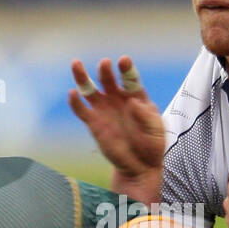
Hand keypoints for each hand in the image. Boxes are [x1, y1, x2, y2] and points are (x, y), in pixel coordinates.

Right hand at [69, 56, 164, 203]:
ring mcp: (104, 110)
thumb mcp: (156, 130)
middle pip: (109, 80)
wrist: (140, 166)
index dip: (126, 69)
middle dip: (106, 71)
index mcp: (136, 97)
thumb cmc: (152, 146)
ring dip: (82, 77)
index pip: (130, 79)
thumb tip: (133, 102)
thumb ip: (146, 116)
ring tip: (76, 64)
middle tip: (104, 63)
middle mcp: (117, 99)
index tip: (123, 60)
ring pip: (90, 90)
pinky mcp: (93, 123)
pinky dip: (75, 102)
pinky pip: (82, 110)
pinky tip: (72, 93)